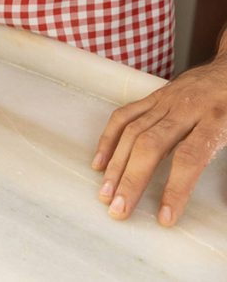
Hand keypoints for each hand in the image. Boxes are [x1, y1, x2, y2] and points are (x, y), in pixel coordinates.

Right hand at [92, 57, 226, 225]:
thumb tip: (224, 204)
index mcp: (215, 119)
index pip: (190, 157)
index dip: (175, 188)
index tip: (165, 218)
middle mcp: (185, 110)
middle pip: (151, 145)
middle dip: (132, 179)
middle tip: (118, 208)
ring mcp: (165, 102)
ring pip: (133, 132)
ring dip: (116, 165)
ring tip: (106, 194)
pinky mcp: (152, 97)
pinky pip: (124, 116)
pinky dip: (109, 139)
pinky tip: (100, 163)